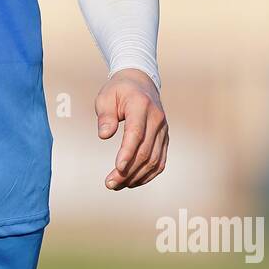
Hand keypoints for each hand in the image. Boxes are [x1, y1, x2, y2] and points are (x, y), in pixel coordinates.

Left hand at [95, 68, 167, 189]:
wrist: (141, 83)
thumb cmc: (119, 91)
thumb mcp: (106, 97)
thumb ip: (105, 115)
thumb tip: (104, 135)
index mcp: (141, 105)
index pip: (136, 133)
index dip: (128, 152)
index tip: (117, 168)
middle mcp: (156, 119)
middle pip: (145, 151)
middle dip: (128, 171)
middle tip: (110, 183)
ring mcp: (163, 130)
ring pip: (154, 160)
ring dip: (136, 176)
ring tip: (117, 185)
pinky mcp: (164, 139)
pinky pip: (160, 161)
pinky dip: (147, 175)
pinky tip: (132, 181)